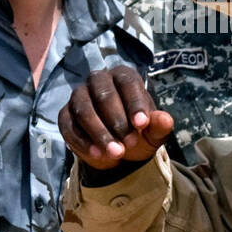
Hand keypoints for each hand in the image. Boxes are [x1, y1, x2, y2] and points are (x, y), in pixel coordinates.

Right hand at [59, 65, 174, 169]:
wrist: (119, 151)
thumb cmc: (139, 132)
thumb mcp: (153, 132)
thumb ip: (160, 125)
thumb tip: (166, 120)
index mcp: (123, 77)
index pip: (127, 83)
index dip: (134, 103)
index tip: (142, 124)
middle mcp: (98, 81)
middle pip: (104, 95)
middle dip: (117, 121)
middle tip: (130, 143)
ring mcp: (79, 96)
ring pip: (84, 110)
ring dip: (100, 133)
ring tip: (116, 153)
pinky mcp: (65, 115)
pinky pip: (69, 126)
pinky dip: (83, 142)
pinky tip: (98, 155)